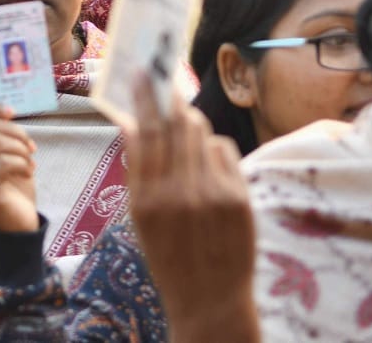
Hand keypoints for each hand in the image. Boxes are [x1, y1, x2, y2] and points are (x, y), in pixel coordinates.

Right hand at [0, 100, 38, 232]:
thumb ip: (0, 130)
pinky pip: (3, 163)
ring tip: (30, 160)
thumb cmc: (12, 184)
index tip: (12, 111)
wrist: (16, 224)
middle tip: (30, 145)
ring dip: (21, 148)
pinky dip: (22, 164)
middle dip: (16, 131)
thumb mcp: (6, 152)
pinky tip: (29, 172)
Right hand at [123, 76, 256, 338]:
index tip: (142, 73)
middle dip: (171, 99)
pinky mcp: (240, 198)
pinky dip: (212, 148)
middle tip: (165, 82)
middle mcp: (180, 191)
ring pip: (202, 132)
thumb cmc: (167, 255)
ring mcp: (213, 194)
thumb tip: (131, 122)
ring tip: (183, 127)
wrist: (209, 299)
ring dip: (190, 123)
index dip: (145, 97)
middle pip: (177, 123)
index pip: (146, 131)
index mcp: (146, 197)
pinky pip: (224, 152)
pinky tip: (205, 164)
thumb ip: (136, 169)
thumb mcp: (138, 217)